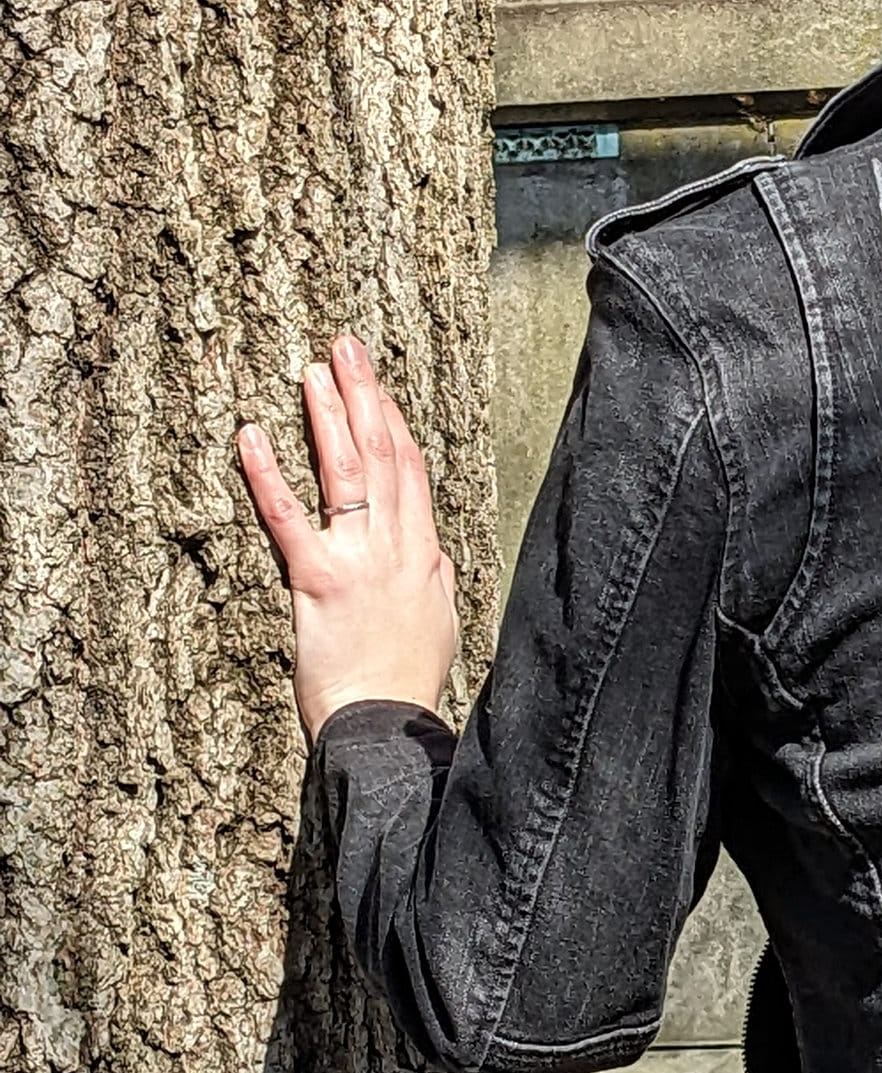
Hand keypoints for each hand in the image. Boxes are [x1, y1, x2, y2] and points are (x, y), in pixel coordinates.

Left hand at [237, 335, 459, 743]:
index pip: (412, 472)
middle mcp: (397, 547)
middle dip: (364, 395)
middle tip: (345, 347)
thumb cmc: (405, 685)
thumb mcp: (437, 624)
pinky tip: (251, 437)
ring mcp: (360, 560)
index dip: (394, 422)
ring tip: (312, 370)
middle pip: (383, 455)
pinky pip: (289, 518)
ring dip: (329, 416)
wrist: (388, 725)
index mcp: (424, 555)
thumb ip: (430, 579)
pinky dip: (269, 474)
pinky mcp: (319, 582)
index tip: (377, 386)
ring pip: (347, 472)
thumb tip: (433, 554)